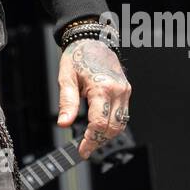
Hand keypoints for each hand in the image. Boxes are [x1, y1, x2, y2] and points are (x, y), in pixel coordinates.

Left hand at [56, 38, 130, 158]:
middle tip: (85, 148)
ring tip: (92, 140)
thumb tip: (63, 123)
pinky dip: (113, 125)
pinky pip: (123, 114)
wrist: (92, 39)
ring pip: (121, 123)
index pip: (99, 123)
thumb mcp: (66, 78)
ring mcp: (125, 91)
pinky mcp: (126, 90)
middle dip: (99, 140)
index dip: (90, 140)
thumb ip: (66, 102)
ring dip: (107, 135)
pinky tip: (100, 127)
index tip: (82, 150)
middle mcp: (118, 90)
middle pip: (113, 127)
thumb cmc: (77, 56)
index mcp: (102, 87)